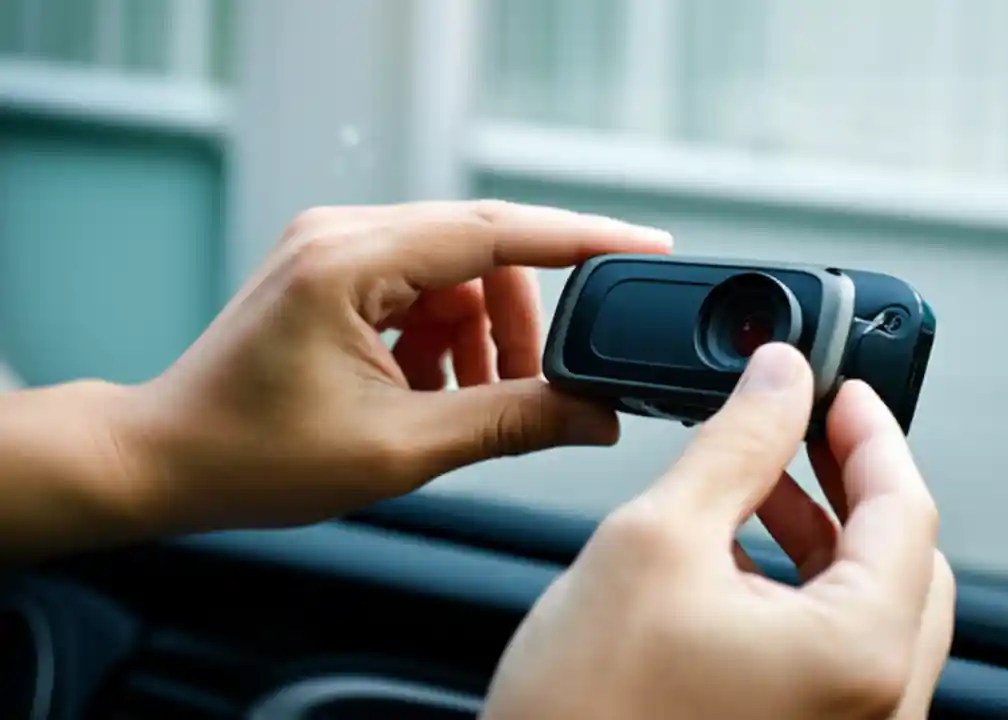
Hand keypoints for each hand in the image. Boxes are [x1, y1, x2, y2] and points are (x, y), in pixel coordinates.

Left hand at [116, 200, 671, 533]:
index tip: (647, 246)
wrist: (163, 460)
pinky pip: (423, 285)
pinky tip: (430, 388)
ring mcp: (334, 245)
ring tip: (468, 402)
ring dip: (482, 335)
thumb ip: (510, 423)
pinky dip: (446, 336)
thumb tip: (594, 416)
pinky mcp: (334, 267)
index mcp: (350, 262)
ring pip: (458, 272)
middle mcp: (342, 233)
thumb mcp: (400, 448)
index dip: (583, 239)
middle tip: (532, 392)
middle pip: (484, 251)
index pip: (497, 230)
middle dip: (522, 322)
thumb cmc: (254, 457)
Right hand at [483, 344, 953, 719]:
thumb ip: (735, 445)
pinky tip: (740, 559)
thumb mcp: (657, 541)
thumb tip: (779, 380)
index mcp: (860, 654)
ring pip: (868, 606)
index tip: (841, 388)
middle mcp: (875, 706)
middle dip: (850, 483)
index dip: (871, 432)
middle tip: (802, 428)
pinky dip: (801, 592)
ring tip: (760, 484)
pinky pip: (834, 653)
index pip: (906, 509)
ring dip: (822, 534)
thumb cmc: (588, 718)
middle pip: (903, 559)